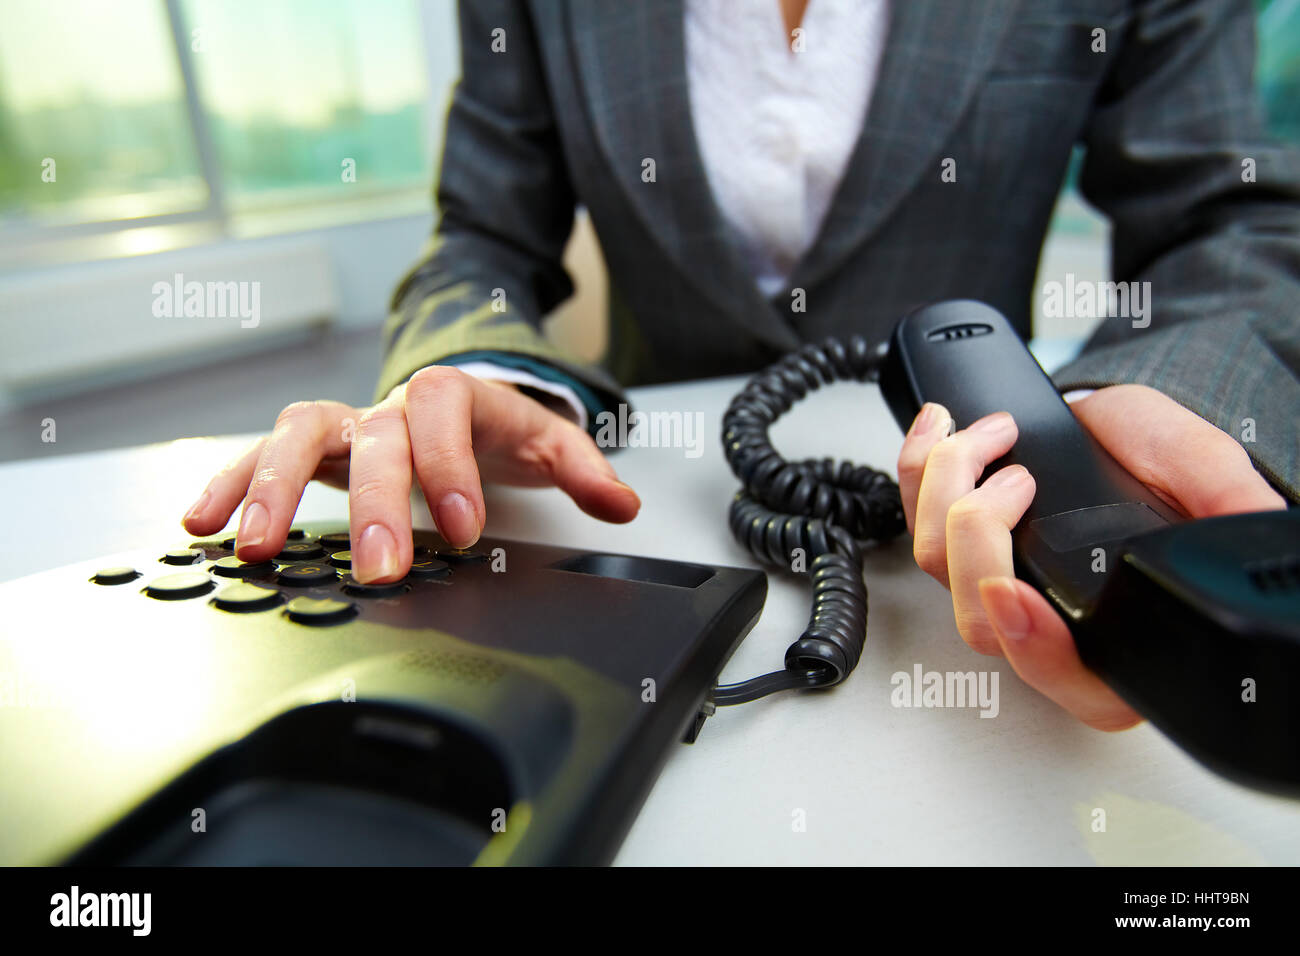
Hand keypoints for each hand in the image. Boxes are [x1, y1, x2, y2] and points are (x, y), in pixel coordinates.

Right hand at [182, 366, 639, 582]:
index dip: (451, 464)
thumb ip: (584, 470)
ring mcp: (348, 423)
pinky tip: (204, 524)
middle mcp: (393, 404)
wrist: (458, 406)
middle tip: (380, 567)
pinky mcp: (313, 447)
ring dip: (277, 488)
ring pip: (299, 433)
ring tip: (260, 547)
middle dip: (374, 502)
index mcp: (455, 397)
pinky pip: (262, 455)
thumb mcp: (547, 443)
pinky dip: (231, 484)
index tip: (465, 527)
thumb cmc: (499, 429)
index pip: (445, 411)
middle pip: (374, 433)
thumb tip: (624, 503)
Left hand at [896, 384, 1286, 729]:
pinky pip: (912, 520)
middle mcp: (1047, 622)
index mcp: (1116, 633)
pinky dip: (916, 468)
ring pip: (936, 565)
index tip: (1014, 595)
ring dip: (947, 486)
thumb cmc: (1162, 460)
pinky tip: (938, 428)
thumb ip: (1225, 507)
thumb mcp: (1209, 476)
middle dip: (980, 534)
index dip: (1035, 649)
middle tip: (1021, 476)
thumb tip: (1249, 524)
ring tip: (996, 432)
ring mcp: (994, 584)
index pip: (1070, 681)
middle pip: (979, 621)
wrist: (1123, 424)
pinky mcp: (957, 544)